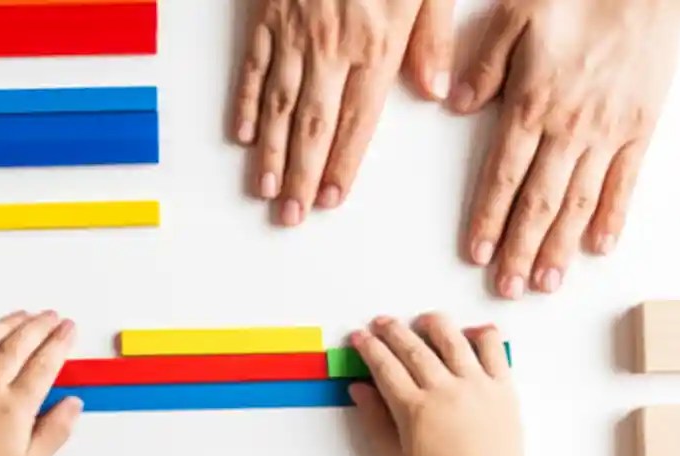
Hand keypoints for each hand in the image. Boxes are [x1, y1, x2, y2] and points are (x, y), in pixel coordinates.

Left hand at [0, 311, 82, 455]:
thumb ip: (56, 430)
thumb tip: (74, 402)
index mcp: (13, 408)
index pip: (43, 364)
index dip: (59, 342)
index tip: (68, 328)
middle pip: (16, 345)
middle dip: (38, 326)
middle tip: (51, 316)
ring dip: (4, 323)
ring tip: (21, 316)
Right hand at [233, 0, 449, 225]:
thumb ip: (432, 37)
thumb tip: (436, 91)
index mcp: (375, 43)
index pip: (356, 120)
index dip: (342, 164)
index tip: (330, 198)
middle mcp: (330, 46)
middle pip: (313, 124)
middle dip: (301, 175)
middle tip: (292, 213)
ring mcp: (293, 32)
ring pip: (279, 103)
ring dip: (271, 151)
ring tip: (266, 188)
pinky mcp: (267, 14)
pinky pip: (253, 67)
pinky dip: (245, 104)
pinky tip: (243, 136)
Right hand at [349, 314, 524, 455]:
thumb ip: (373, 419)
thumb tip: (357, 388)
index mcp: (415, 409)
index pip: (385, 366)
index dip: (368, 348)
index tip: (359, 337)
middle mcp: (445, 391)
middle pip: (413, 347)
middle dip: (392, 330)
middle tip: (381, 322)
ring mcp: (476, 386)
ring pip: (451, 339)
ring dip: (432, 323)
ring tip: (422, 320)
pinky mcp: (503, 387)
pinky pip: (493, 349)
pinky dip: (481, 334)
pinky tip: (468, 333)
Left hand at [454, 0, 679, 297]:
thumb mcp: (514, 16)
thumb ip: (483, 65)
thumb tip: (456, 107)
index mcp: (531, 105)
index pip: (503, 177)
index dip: (488, 220)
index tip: (476, 254)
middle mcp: (569, 129)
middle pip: (539, 203)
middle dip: (520, 250)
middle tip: (507, 289)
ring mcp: (608, 134)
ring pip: (578, 202)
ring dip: (560, 247)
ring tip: (546, 282)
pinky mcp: (640, 130)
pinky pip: (624, 184)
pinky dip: (611, 218)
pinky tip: (598, 248)